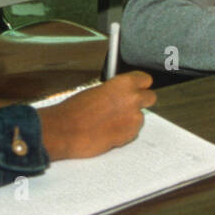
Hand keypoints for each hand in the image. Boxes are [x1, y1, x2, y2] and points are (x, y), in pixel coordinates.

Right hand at [37, 71, 155, 159]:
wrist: (64, 131)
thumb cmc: (74, 111)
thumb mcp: (96, 91)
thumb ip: (114, 91)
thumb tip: (120, 94)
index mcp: (124, 83)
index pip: (145, 79)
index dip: (139, 85)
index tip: (137, 88)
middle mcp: (133, 99)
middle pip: (150, 97)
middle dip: (140, 102)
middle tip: (126, 106)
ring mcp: (133, 118)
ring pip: (140, 117)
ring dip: (130, 119)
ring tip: (110, 122)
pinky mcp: (130, 135)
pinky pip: (133, 131)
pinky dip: (124, 132)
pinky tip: (108, 131)